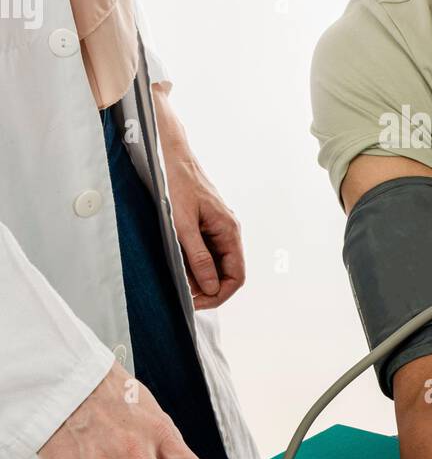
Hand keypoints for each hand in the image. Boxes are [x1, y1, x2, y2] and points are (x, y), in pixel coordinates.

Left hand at [152, 85, 244, 309]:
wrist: (169, 156)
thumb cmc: (176, 184)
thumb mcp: (183, 225)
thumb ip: (198, 257)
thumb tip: (211, 286)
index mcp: (229, 231)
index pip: (236, 276)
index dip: (218, 294)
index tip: (196, 303)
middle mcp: (228, 232)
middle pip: (226, 273)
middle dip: (207, 289)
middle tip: (183, 296)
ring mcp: (216, 229)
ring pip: (214, 264)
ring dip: (197, 276)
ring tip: (176, 278)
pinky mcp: (204, 226)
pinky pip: (204, 252)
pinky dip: (191, 263)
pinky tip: (176, 263)